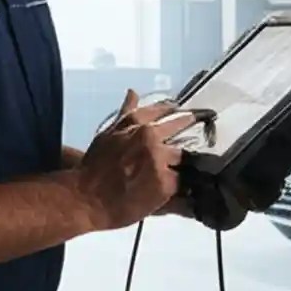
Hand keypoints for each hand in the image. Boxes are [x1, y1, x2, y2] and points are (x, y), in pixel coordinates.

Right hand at [75, 90, 194, 230]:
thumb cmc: (93, 168)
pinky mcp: (165, 183)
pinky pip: (183, 181)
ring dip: (188, 159)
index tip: (190, 112)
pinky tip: (192, 188)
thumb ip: (125, 114)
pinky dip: (186, 184)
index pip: (164, 110)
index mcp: (135, 123)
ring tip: (198, 164)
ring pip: (185, 155)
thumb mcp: (107, 134)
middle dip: (193, 125)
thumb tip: (133, 92)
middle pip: (181, 125)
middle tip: (204, 125)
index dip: (177, 111)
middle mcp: (149, 137)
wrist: (86, 198)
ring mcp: (158, 159)